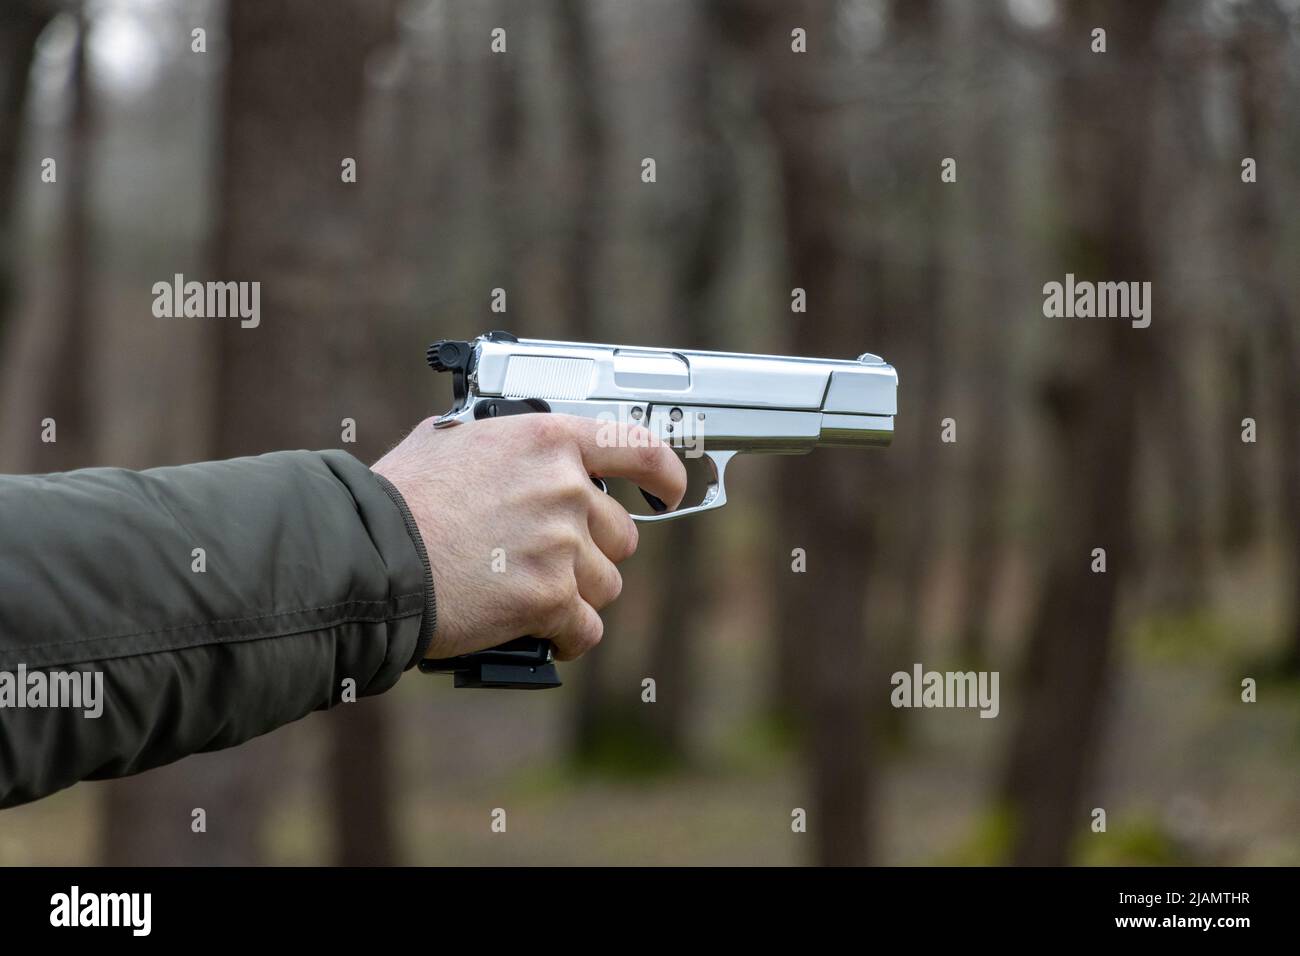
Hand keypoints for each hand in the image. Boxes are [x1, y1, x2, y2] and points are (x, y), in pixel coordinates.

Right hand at [372, 414, 686, 660]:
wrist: (370, 556)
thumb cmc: (396, 500)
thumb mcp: (450, 441)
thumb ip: (497, 443)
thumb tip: (502, 445)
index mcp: (547, 440)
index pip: (636, 448)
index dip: (664, 473)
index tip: (669, 491)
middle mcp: (564, 487)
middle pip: (619, 536)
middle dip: (589, 554)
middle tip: (545, 561)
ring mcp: (561, 544)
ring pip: (605, 585)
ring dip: (575, 597)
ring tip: (529, 597)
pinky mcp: (550, 597)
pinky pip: (586, 628)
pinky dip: (567, 637)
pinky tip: (542, 635)